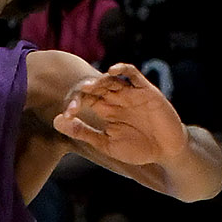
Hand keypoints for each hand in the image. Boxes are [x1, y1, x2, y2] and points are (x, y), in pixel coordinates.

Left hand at [53, 64, 188, 167]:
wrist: (166, 152)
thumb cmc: (137, 149)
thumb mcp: (106, 143)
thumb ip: (83, 132)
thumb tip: (55, 120)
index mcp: (106, 111)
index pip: (85, 99)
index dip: (74, 104)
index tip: (67, 115)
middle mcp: (116, 99)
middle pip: (96, 87)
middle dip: (84, 91)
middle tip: (75, 101)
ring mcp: (131, 93)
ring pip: (112, 79)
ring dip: (99, 80)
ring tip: (89, 86)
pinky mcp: (146, 90)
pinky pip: (133, 74)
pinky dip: (123, 69)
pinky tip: (112, 71)